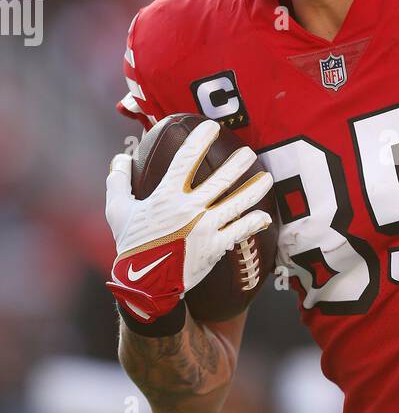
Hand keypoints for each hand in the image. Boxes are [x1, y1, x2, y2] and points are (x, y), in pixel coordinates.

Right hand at [105, 120, 273, 323]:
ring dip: (254, 189)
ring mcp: (205, 228)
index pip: (185, 160)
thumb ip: (118, 181)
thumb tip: (120, 157)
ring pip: (237, 203)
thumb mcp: (117, 211)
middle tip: (248, 152)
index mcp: (166, 196)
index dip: (200, 140)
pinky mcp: (215, 247)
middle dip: (238, 163)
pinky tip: (263, 216)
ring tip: (267, 177)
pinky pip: (240, 232)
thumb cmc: (131, 246)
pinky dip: (253, 223)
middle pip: (220, 179)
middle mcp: (189, 209)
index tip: (211, 127)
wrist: (144, 285)